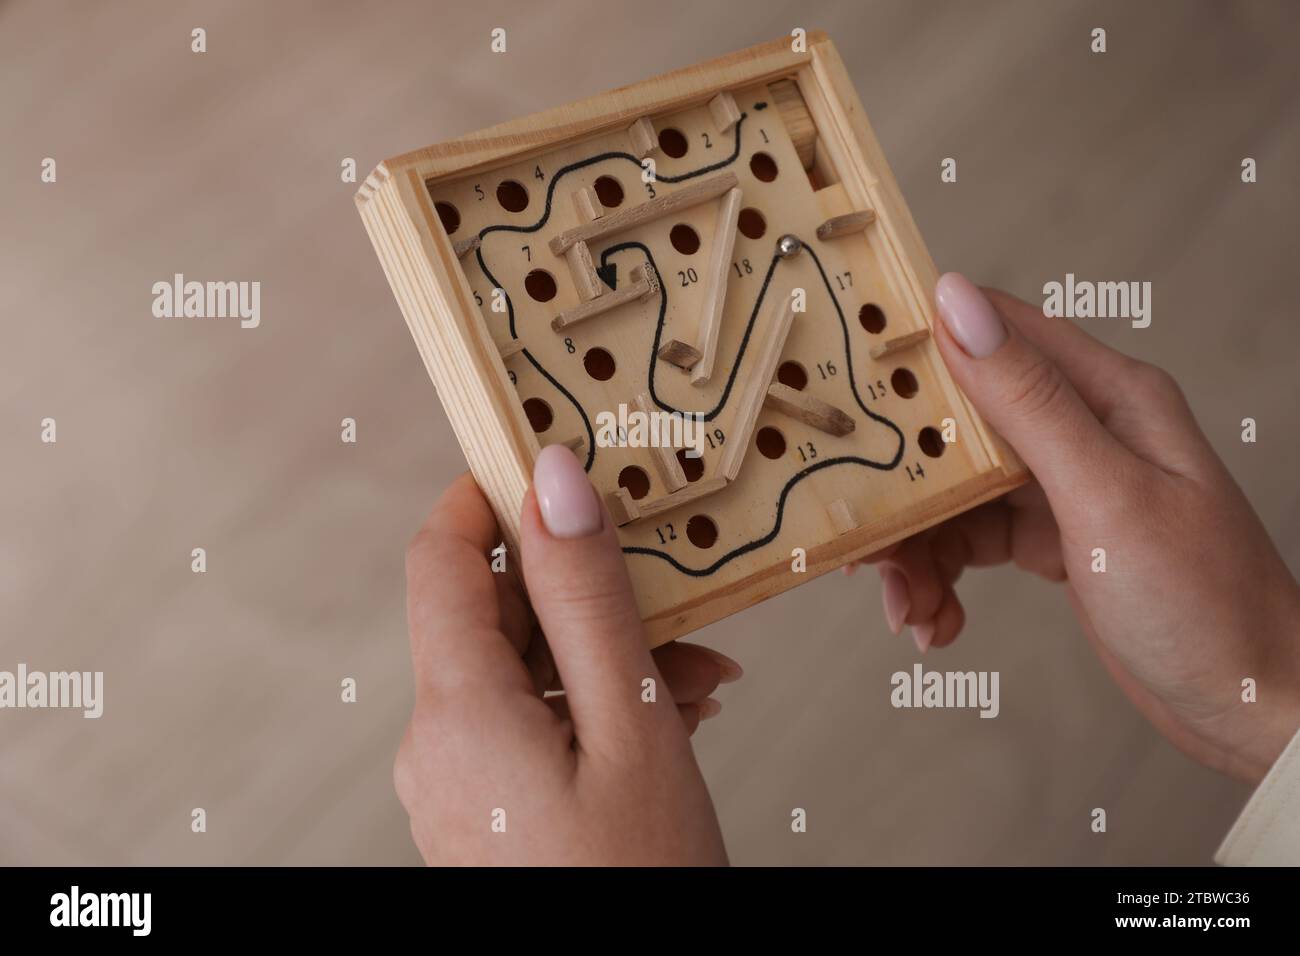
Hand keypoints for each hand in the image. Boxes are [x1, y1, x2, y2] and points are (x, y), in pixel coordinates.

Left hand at [394, 447, 733, 863]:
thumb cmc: (637, 881)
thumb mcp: (631, 722)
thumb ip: (584, 595)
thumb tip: (549, 477)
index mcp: (458, 710)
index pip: (439, 558)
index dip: (487, 495)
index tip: (549, 461)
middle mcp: (437, 744)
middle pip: (493, 618)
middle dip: (586, 595)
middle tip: (676, 599)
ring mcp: (455, 785)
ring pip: (525, 674)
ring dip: (606, 657)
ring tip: (697, 676)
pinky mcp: (482, 813)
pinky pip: (529, 727)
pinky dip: (593, 707)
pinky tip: (667, 718)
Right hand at [860, 273, 1299, 783]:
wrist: (1253, 706)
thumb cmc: (1206, 602)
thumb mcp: (1105, 495)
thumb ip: (1028, 401)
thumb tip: (957, 301)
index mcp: (1107, 394)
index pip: (996, 334)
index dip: (920, 348)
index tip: (851, 378)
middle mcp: (1083, 429)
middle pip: (960, 426)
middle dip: (907, 483)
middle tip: (869, 538)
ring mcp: (1066, 486)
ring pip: (958, 493)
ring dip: (919, 551)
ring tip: (909, 609)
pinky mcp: (1054, 538)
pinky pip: (973, 542)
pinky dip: (945, 580)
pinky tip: (938, 622)